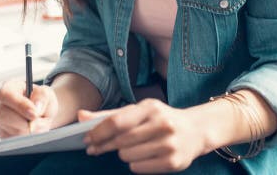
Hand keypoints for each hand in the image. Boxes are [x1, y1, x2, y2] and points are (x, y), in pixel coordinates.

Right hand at [0, 80, 58, 137]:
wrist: (41, 113)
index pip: (6, 95)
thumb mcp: (46, 93)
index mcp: (7, 88)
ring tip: (40, 123)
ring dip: (29, 130)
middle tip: (40, 122)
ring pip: (10, 129)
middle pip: (3, 115)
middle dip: (24, 121)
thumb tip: (36, 107)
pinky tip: (33, 130)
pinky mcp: (2, 134)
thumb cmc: (40, 100)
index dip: (20, 105)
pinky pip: (13, 140)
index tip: (34, 114)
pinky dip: (27, 138)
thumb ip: (42, 97)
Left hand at [79, 98, 207, 172]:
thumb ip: (109, 115)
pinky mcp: (173, 162)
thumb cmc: (160, 119)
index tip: (87, 139)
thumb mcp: (138, 111)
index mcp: (151, 107)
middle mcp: (162, 124)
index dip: (98, 132)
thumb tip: (81, 116)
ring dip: (122, 154)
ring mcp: (169, 144)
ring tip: (130, 148)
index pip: (117, 121)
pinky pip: (138, 167)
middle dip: (105, 146)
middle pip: (120, 141)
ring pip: (127, 155)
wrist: (196, 131)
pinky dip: (134, 163)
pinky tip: (141, 156)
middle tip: (95, 149)